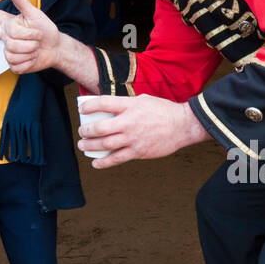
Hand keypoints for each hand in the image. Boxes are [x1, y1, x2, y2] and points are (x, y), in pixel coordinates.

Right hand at [0, 0, 63, 73]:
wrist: (56, 47)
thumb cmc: (45, 29)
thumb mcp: (35, 14)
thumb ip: (22, 3)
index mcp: (9, 27)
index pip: (4, 29)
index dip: (18, 33)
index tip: (28, 34)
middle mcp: (6, 40)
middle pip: (11, 44)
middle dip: (31, 43)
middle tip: (37, 40)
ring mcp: (9, 53)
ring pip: (12, 56)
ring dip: (30, 54)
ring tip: (35, 50)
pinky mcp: (14, 66)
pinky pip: (16, 67)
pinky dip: (29, 63)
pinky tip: (33, 59)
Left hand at [77, 95, 208, 168]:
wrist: (183, 126)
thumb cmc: (164, 111)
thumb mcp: (143, 100)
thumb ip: (126, 104)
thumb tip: (110, 108)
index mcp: (130, 106)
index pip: (103, 103)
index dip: (88, 106)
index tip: (82, 110)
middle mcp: (129, 122)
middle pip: (100, 127)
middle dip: (86, 131)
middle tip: (81, 132)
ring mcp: (133, 138)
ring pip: (105, 144)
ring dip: (90, 146)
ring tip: (83, 145)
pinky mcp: (138, 152)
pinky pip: (117, 159)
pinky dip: (104, 162)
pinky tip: (96, 163)